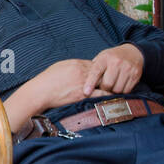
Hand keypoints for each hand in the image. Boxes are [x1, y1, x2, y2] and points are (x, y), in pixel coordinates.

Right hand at [2, 46, 145, 134]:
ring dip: (113, 87)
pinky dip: (108, 97)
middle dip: (112, 77)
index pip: (97, 66)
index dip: (104, 70)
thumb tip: (81, 67)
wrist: (40, 92)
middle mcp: (83, 73)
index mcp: (78, 64)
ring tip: (123, 89)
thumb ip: (73, 66)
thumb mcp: (61, 67)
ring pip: (103, 84)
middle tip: (123, 79)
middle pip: (103, 74)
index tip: (110, 72)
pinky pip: (99, 96)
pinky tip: (116, 99)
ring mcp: (83, 84)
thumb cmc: (48, 80)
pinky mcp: (82, 95)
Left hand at [83, 43, 144, 96]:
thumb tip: (83, 84)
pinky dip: (122, 92)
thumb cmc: (113, 57)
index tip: (86, 92)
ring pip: (117, 89)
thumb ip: (93, 69)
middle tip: (103, 89)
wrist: (133, 52)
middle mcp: (117, 62)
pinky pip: (127, 90)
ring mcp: (127, 68)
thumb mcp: (102, 58)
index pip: (96, 72)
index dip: (90, 83)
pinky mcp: (135, 75)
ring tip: (112, 87)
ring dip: (113, 91)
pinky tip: (120, 86)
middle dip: (104, 89)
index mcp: (105, 58)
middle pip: (107, 84)